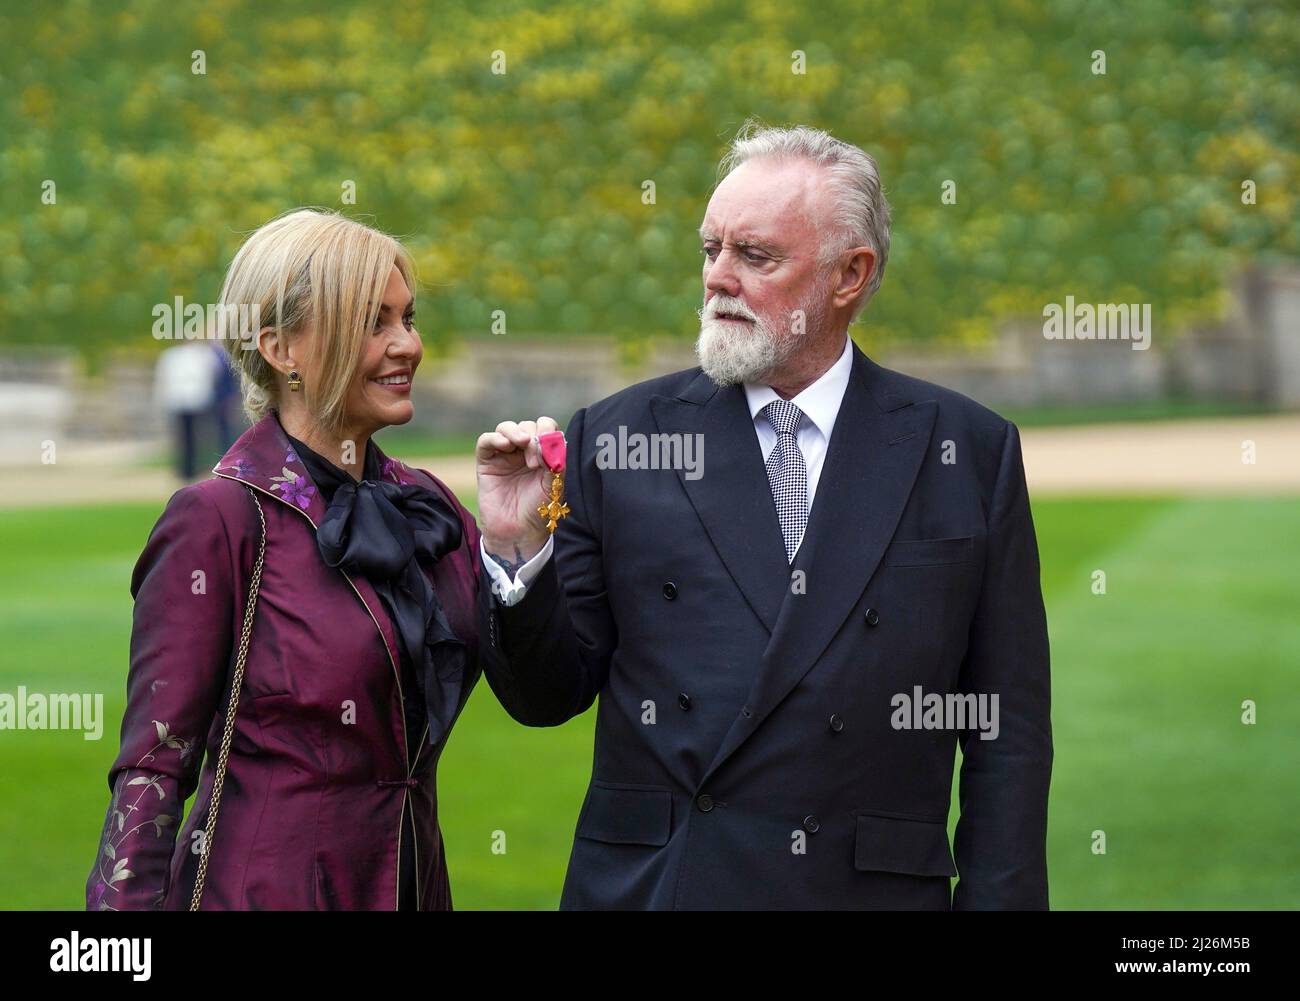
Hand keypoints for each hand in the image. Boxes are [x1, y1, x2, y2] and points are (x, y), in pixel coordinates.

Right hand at [476, 416, 559, 561]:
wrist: (518, 532)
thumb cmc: (538, 510)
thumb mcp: (554, 485)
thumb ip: (555, 461)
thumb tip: (550, 440)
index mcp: (543, 454)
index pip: (546, 428)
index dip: (547, 432)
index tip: (547, 451)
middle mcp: (524, 451)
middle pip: (528, 426)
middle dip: (533, 438)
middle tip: (533, 463)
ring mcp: (504, 455)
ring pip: (507, 428)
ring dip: (515, 432)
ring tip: (521, 445)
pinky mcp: (487, 462)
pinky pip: (486, 440)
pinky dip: (495, 437)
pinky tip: (505, 445)